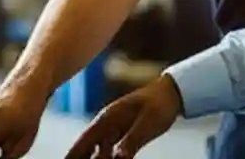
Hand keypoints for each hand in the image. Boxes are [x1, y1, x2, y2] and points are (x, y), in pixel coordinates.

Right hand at [64, 75, 182, 158]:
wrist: (172, 93)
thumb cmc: (160, 105)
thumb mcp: (147, 124)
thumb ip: (131, 142)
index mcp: (108, 119)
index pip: (84, 141)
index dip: (72, 155)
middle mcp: (107, 124)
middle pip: (86, 147)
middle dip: (79, 158)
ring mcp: (114, 128)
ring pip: (98, 150)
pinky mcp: (123, 133)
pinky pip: (110, 150)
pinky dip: (105, 158)